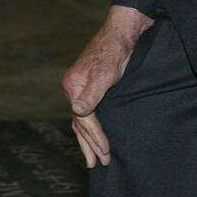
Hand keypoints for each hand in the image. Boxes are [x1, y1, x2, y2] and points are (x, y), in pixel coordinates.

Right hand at [62, 5, 153, 167]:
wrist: (123, 33)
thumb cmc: (115, 52)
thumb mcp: (105, 74)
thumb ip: (92, 94)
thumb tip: (77, 111)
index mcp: (73, 85)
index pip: (83, 119)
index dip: (95, 137)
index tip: (106, 151)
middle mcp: (74, 88)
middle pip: (80, 123)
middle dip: (90, 144)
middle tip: (99, 163)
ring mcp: (81, 88)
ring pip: (82, 121)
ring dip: (88, 141)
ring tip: (93, 159)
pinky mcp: (91, 87)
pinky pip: (88, 113)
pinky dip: (90, 128)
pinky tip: (94, 138)